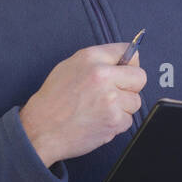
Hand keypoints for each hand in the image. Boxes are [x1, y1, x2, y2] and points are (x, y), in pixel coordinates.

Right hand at [19, 42, 145, 167]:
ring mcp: (110, 98)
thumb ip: (99, 61)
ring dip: (123, 107)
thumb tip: (127, 60)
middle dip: (130, 87)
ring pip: (135, 101)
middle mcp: (102, 75)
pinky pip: (128, 120)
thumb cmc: (53, 101)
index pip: (128, 51)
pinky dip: (117, 123)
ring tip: (100, 109)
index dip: (129, 64)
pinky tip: (99, 121)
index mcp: (91, 58)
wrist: (41, 130)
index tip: (126, 70)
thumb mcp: (69, 67)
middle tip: (113, 94)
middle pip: (140, 77)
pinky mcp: (114, 120)